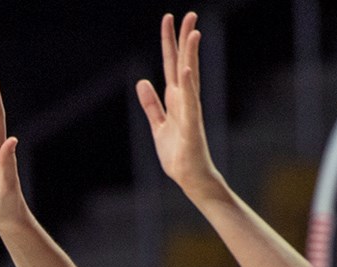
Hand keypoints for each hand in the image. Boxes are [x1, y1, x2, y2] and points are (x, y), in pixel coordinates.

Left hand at [136, 13, 219, 194]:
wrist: (191, 179)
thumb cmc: (178, 155)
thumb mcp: (158, 126)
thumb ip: (151, 104)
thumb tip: (142, 81)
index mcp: (177, 99)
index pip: (172, 64)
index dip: (169, 42)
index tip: (169, 19)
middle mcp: (186, 101)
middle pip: (184, 63)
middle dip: (185, 39)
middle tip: (189, 14)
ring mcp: (191, 112)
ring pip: (190, 78)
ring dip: (191, 55)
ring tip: (193, 33)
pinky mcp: (192, 127)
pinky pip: (190, 103)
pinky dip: (187, 85)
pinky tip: (185, 68)